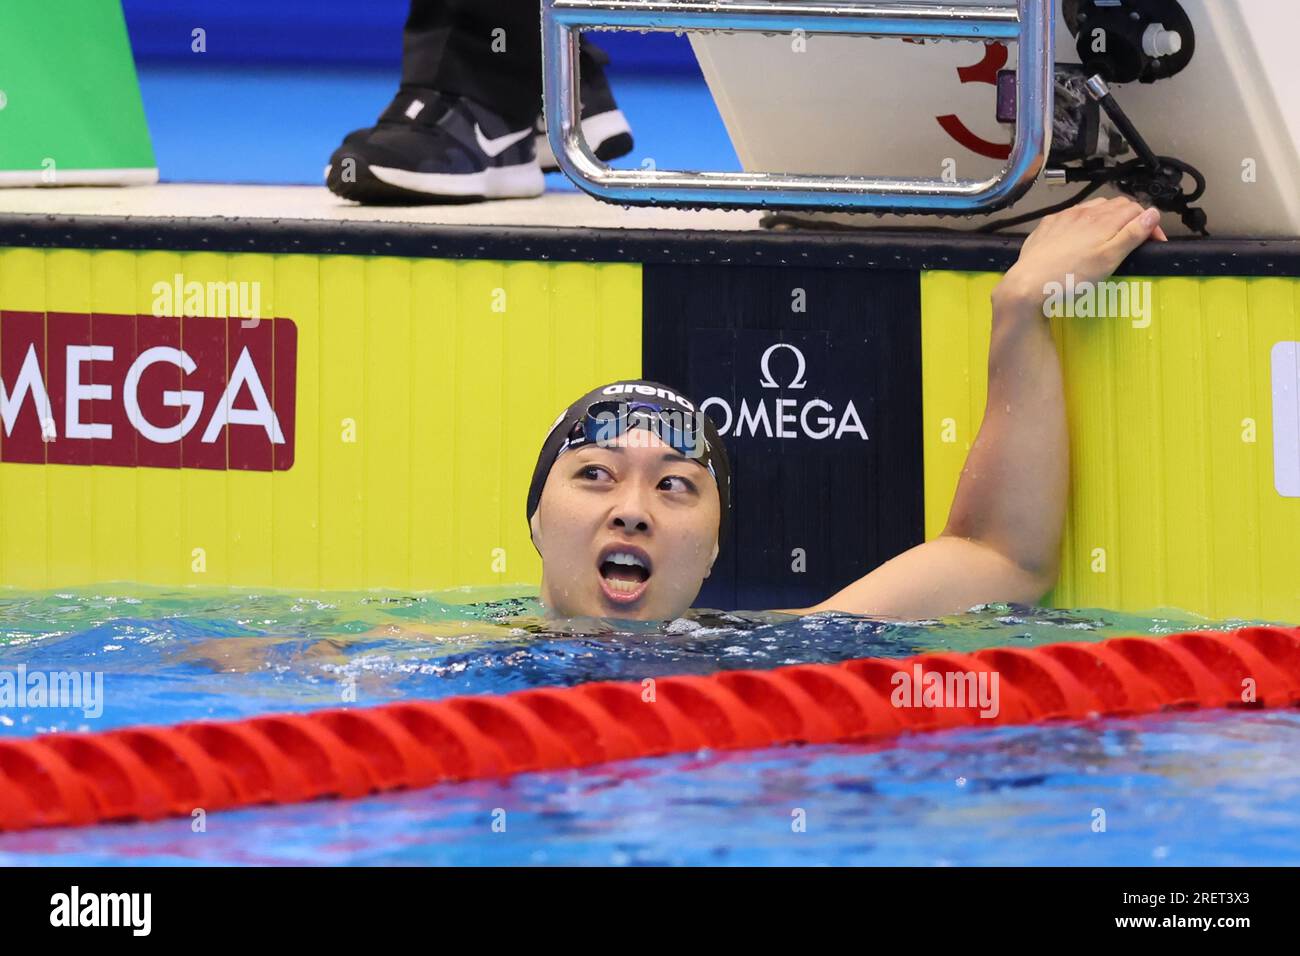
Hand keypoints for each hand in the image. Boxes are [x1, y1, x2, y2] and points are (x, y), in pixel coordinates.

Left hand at [994, 196, 1167, 309]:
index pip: (1137, 209)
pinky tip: (1079, 235)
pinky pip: (1070, 215)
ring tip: (1108, 236)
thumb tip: (1153, 213)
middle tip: (1133, 238)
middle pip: (1116, 205)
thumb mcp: (1109, 259)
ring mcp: (1064, 217)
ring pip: (1093, 208)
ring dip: (1107, 217)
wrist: (1029, 282)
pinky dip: (1082, 221)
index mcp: (1104, 219)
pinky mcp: (1047, 225)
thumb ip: (1132, 235)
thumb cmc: (1072, 276)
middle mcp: (1084, 212)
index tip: (1154, 242)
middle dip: (1130, 218)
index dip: (1150, 224)